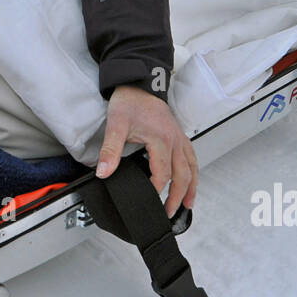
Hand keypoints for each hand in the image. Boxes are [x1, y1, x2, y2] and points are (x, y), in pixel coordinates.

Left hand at [95, 84, 197, 215]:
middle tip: (168, 213)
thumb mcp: (116, 125)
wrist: (138, 83)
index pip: (162, 174)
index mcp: (161, 140)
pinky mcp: (179, 136)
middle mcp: (175, 140)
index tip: (148, 201)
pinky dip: (193, 173)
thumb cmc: (129, 101)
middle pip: (183, 175)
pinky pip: (192, 158)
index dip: (156, 190)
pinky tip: (191, 182)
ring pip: (192, 168)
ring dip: (190, 188)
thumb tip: (104, 173)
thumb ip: (110, 151)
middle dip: (178, 197)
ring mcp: (180, 138)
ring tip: (188, 205)